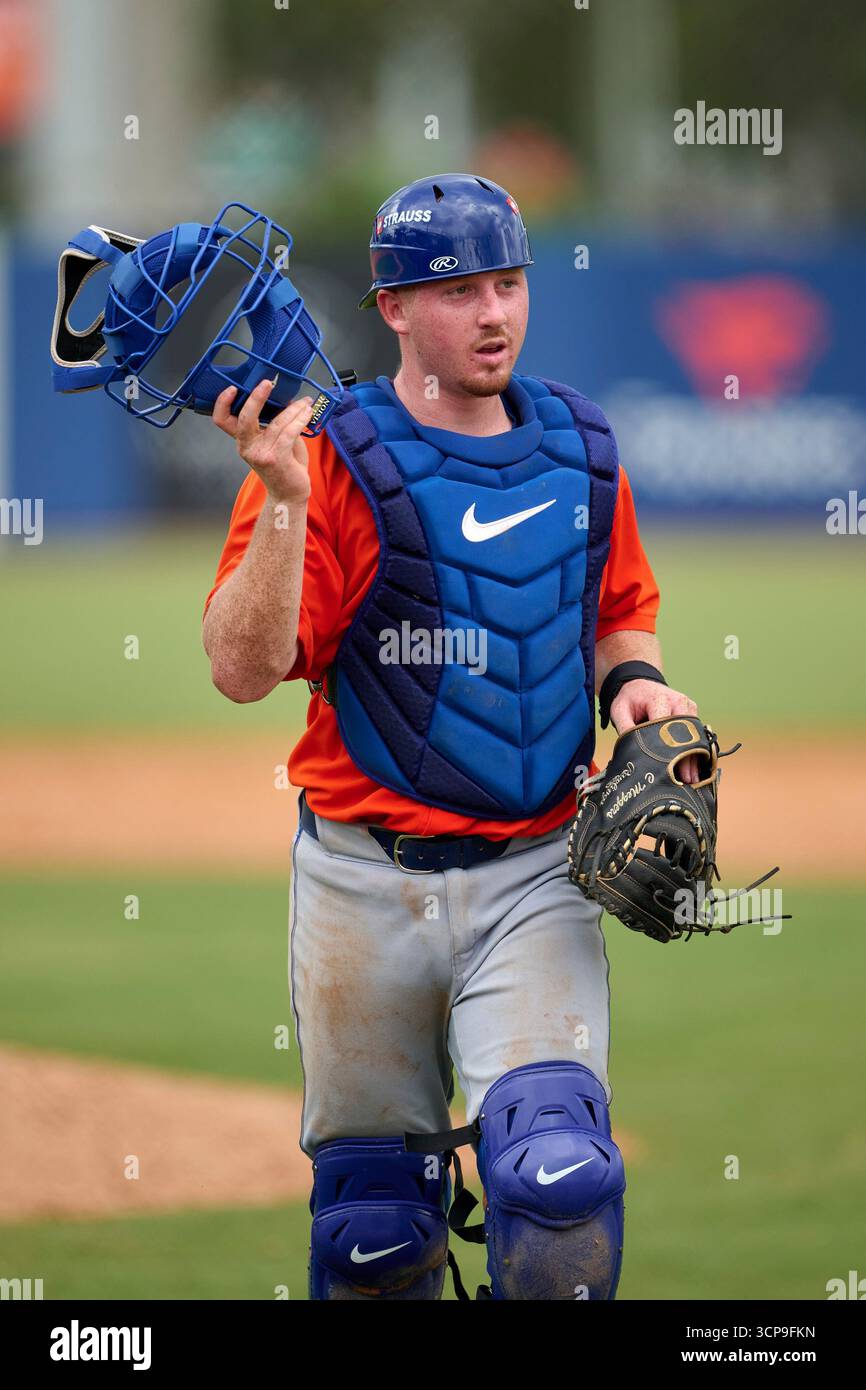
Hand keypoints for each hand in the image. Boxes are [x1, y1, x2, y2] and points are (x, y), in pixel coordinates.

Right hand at [212, 380, 313, 504]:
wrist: (289, 495)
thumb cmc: (284, 467)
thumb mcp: (275, 442)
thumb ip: (277, 423)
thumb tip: (288, 400)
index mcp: (243, 441)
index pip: (222, 420)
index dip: (222, 403)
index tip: (232, 387)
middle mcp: (248, 447)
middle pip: (245, 417)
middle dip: (256, 397)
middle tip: (268, 383)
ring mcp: (261, 454)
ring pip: (276, 423)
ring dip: (293, 409)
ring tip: (305, 402)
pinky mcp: (277, 459)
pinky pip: (289, 433)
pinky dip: (300, 420)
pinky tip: (308, 413)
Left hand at [610, 680, 702, 783]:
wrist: (640, 684)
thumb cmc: (629, 699)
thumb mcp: (619, 711)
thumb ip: (625, 729)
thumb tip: (631, 752)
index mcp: (659, 699)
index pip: (666, 725)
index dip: (668, 748)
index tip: (668, 767)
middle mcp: (678, 701)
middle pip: (685, 733)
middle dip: (685, 757)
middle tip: (685, 780)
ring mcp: (688, 706)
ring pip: (695, 734)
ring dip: (693, 756)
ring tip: (691, 779)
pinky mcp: (692, 711)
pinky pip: (696, 733)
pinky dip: (695, 750)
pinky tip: (693, 768)